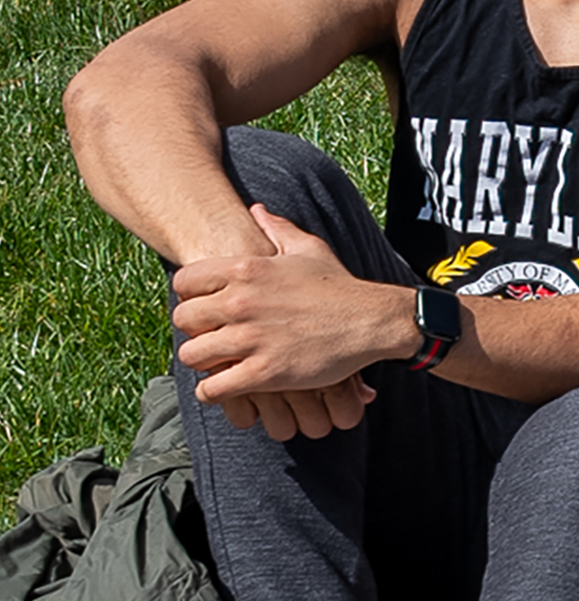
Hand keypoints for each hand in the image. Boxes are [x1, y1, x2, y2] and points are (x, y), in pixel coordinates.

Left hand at [173, 204, 409, 422]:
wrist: (371, 320)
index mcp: (247, 269)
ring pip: (192, 356)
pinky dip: (213, 391)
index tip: (207, 306)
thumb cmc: (338, 286)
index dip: (192, 295)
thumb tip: (256, 210)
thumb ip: (276, 228)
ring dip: (203, 361)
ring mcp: (251, 339)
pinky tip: (226, 385)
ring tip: (219, 362)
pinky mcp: (263, 373)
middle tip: (213, 335)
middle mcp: (242, 302)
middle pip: (184, 320)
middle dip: (196, 329)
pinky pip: (212, 388)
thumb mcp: (308, 248)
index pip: (184, 282)